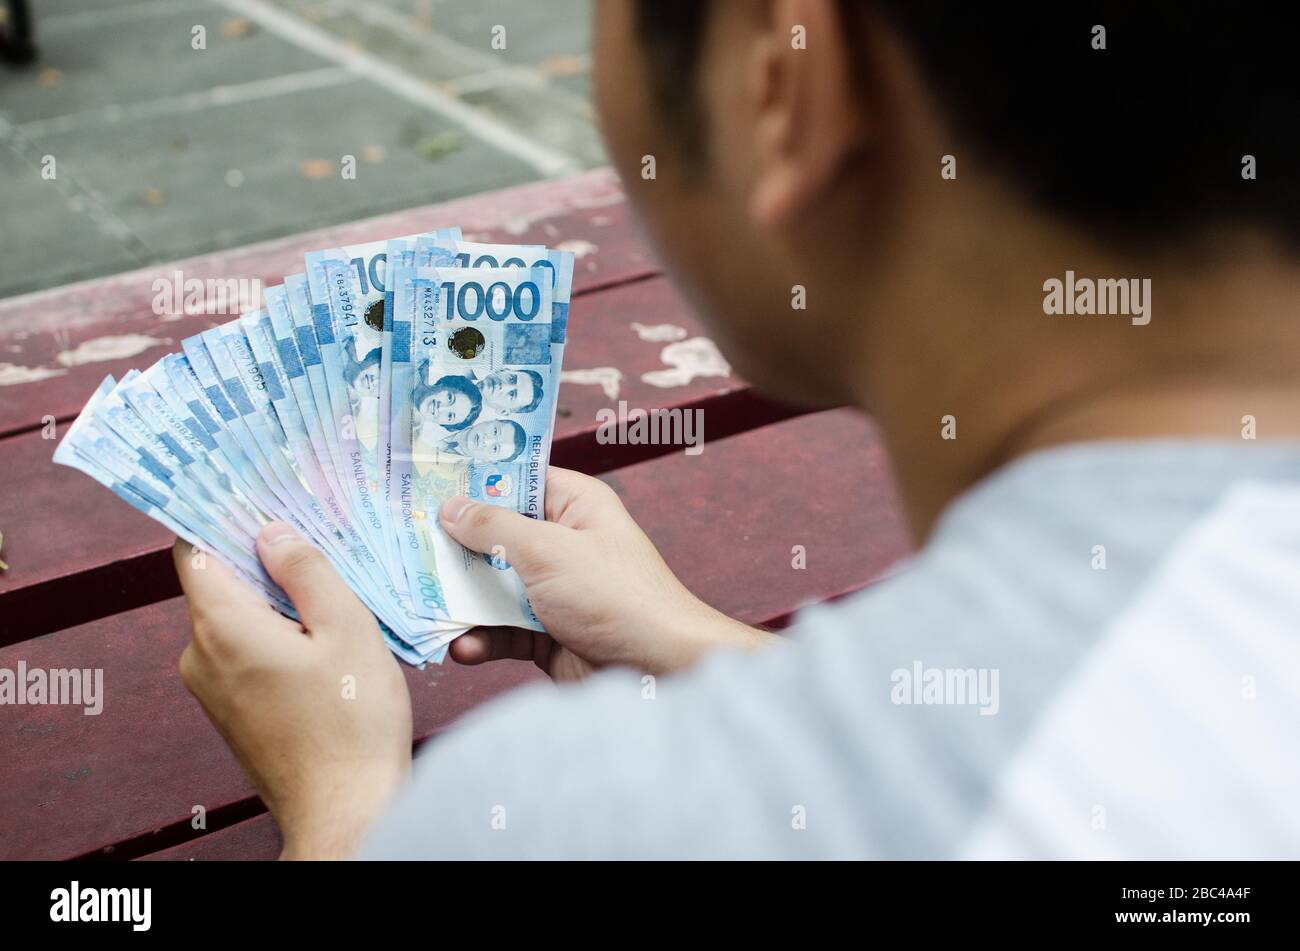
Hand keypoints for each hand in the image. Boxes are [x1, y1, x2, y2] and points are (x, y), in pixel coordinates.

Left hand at [173, 524, 411, 859]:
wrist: (345, 809)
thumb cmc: (352, 722)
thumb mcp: (346, 627)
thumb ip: (306, 571)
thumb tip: (272, 532)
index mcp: (222, 627)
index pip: (193, 549)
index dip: (221, 517)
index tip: (255, 495)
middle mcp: (201, 655)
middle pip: (218, 581)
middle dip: (262, 560)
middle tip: (316, 543)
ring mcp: (210, 688)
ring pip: (235, 618)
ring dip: (275, 602)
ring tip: (331, 600)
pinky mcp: (230, 710)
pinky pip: (243, 652)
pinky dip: (274, 636)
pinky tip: (321, 644)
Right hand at [439, 467, 774, 681]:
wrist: (657, 670)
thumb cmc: (615, 595)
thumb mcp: (547, 550)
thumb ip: (494, 526)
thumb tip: (451, 507)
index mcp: (575, 505)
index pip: (517, 480)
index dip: (473, 481)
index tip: (422, 483)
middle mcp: (563, 543)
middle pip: (496, 536)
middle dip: (455, 547)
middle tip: (405, 548)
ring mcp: (554, 590)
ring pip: (493, 586)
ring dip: (462, 598)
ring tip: (425, 605)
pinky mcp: (547, 633)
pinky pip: (502, 628)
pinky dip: (481, 637)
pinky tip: (463, 646)